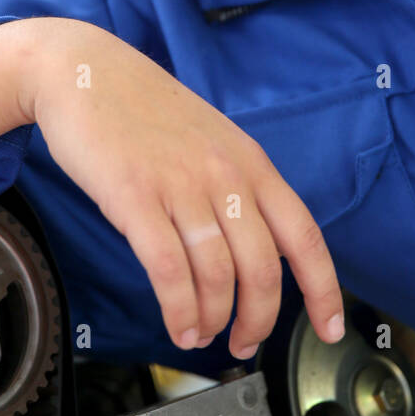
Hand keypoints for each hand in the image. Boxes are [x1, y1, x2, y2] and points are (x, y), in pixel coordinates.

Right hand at [23, 18, 345, 359]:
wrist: (83, 71)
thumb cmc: (142, 110)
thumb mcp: (209, 140)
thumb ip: (235, 189)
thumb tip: (251, 253)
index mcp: (250, 162)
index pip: (305, 236)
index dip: (323, 289)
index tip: (331, 328)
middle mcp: (225, 175)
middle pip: (263, 269)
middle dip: (258, 320)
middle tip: (244, 344)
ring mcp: (181, 185)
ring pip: (217, 276)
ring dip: (213, 320)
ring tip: (199, 335)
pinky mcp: (135, 197)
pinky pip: (169, 270)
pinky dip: (178, 309)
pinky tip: (177, 324)